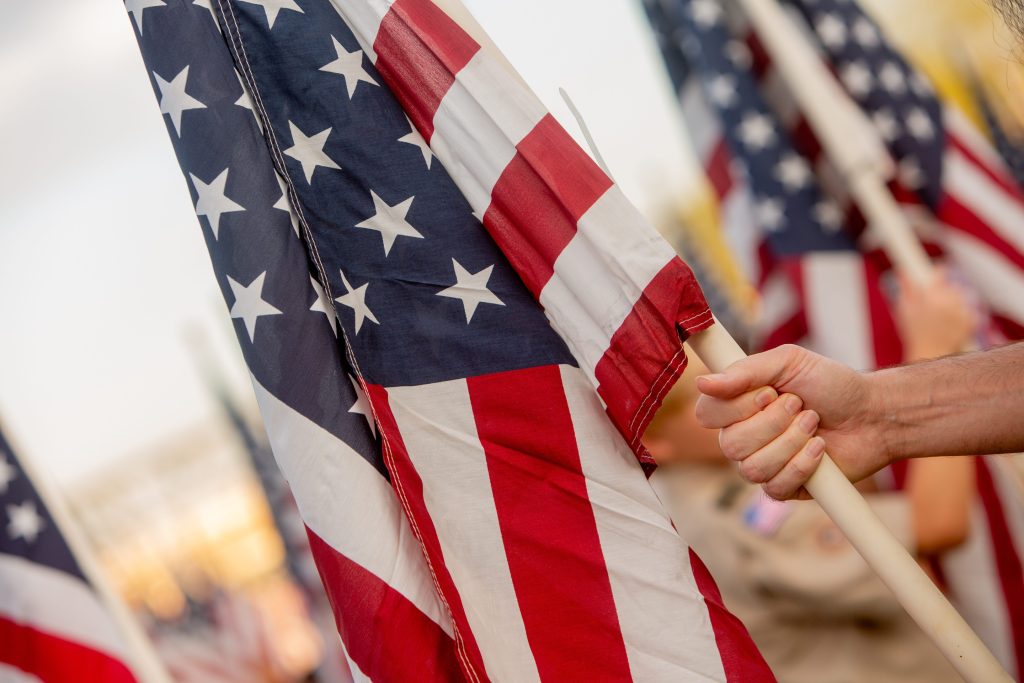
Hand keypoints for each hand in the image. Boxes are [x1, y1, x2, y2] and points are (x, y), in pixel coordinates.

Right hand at [694, 345, 888, 498]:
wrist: (872, 414)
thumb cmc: (830, 384)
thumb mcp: (789, 362)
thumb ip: (745, 371)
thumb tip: (703, 383)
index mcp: (737, 406)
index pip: (706, 414)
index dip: (736, 407)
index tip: (768, 393)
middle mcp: (742, 436)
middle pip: (729, 445)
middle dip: (773, 423)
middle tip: (800, 406)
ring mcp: (762, 464)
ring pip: (752, 468)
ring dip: (790, 443)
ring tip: (813, 425)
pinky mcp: (784, 487)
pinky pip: (774, 487)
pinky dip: (802, 465)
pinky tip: (819, 450)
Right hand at [896, 268, 976, 360]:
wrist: (929, 355)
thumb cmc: (913, 333)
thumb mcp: (904, 309)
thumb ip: (906, 288)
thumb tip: (904, 270)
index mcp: (931, 296)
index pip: (940, 273)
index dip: (937, 274)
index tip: (934, 276)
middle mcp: (949, 302)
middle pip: (950, 286)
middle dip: (942, 292)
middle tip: (933, 302)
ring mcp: (961, 311)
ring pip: (960, 296)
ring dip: (953, 301)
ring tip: (941, 315)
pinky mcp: (971, 320)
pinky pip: (967, 309)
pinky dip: (960, 314)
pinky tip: (950, 323)